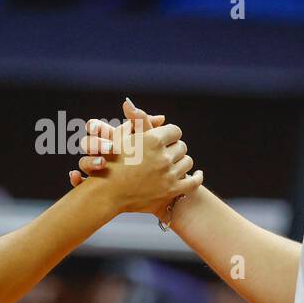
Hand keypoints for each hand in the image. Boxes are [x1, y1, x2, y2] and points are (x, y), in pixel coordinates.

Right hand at [81, 102, 200, 214]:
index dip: (169, 134)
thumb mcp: (120, 136)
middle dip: (173, 149)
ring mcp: (168, 175)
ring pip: (187, 162)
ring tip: (170, 165)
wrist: (106, 194)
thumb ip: (135, 119)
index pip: (175, 131)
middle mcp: (163, 157)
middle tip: (163, 154)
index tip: (164, 139)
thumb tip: (144, 108)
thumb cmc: (110, 162)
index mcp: (153, 140)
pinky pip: (194, 182)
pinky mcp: (171, 191)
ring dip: (180, 163)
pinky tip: (197, 174)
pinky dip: (197, 178)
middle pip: (181, 147)